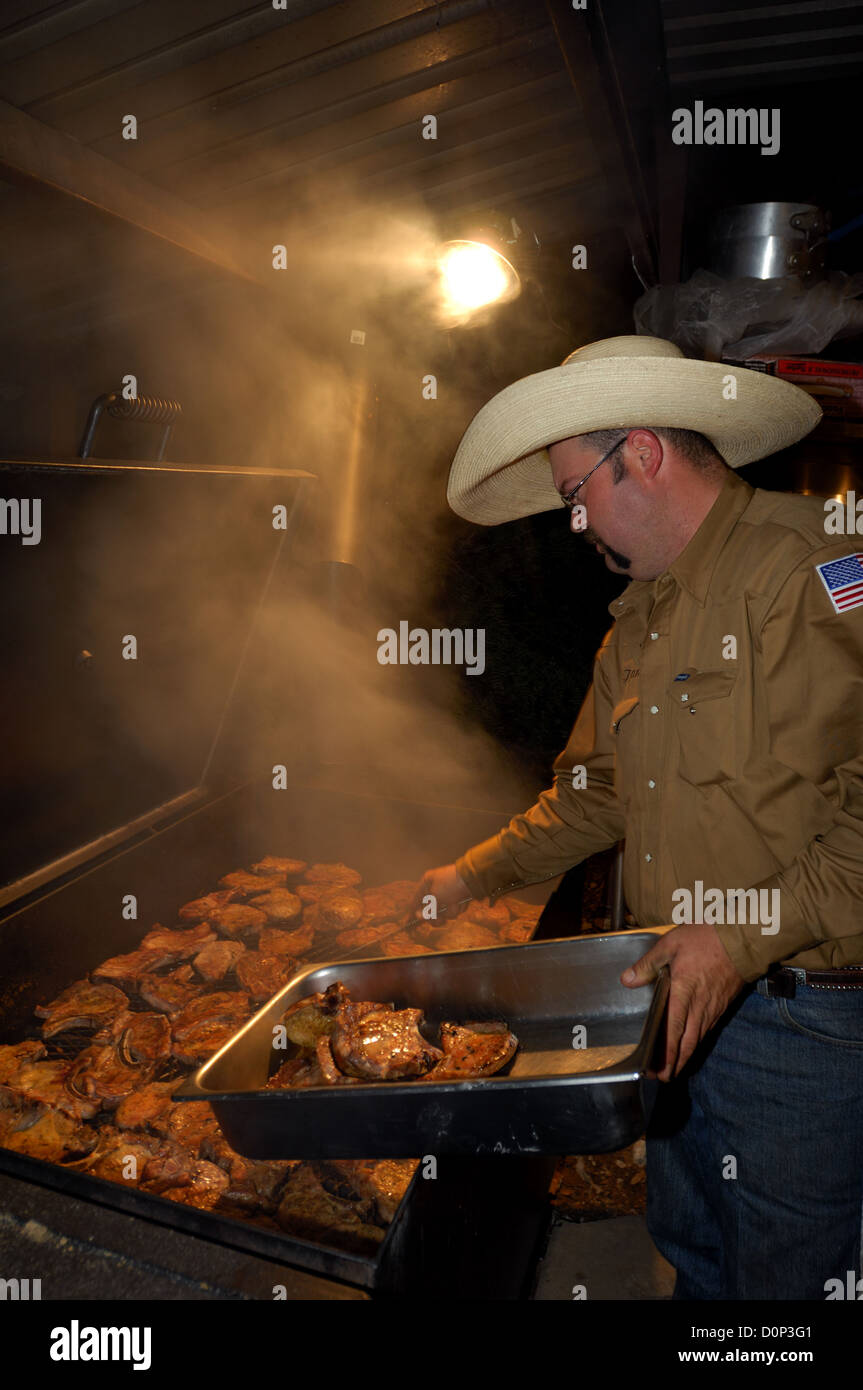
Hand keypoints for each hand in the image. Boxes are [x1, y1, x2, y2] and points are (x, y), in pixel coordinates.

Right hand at [410, 864, 471, 924]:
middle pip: (430, 911)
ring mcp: (447, 894)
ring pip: (444, 912)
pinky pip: (455, 909)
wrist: (474, 878)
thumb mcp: (435, 897)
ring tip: (455, 904)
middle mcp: (435, 889)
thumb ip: (426, 909)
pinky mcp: (458, 898)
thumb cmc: (450, 884)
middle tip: (441, 918)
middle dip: (437, 916)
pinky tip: (462, 901)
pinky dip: (459, 907)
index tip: (409, 927)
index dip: (412, 915)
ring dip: (450, 911)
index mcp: (426, 883)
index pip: (415, 902)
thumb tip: (417, 916)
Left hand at [620, 923, 744, 1080]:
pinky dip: (696, 1042)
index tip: (658, 1069)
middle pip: (687, 1043)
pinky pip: (707, 1030)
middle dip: (675, 1063)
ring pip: (698, 1039)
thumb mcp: (670, 945)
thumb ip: (648, 964)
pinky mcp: (721, 1006)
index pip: (673, 1030)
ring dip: (685, 1056)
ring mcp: (712, 1009)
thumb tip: (627, 980)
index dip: (666, 1053)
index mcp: (684, 993)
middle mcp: (699, 1007)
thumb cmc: (706, 939)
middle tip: (662, 1077)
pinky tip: (690, 1046)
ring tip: (673, 1069)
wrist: (742, 940)